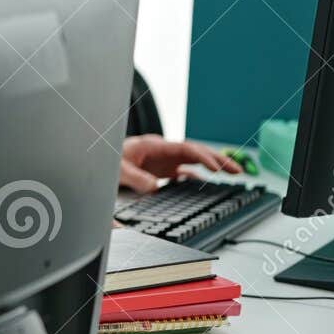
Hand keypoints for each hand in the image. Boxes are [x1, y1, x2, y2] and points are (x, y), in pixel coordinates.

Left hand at [118, 135, 241, 193]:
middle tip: (237, 170)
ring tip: (232, 174)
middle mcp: (163, 151)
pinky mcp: (161, 169)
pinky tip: (206, 183)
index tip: (218, 167)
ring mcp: (163, 160)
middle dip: (217, 159)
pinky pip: (184, 171)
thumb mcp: (119, 169)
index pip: (186, 149)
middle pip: (196, 152)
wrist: (97, 156)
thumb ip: (136, 178)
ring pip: (193, 160)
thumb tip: (154, 187)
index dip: (204, 157)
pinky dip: (197, 176)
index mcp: (155, 146)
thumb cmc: (108, 158)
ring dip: (212, 166)